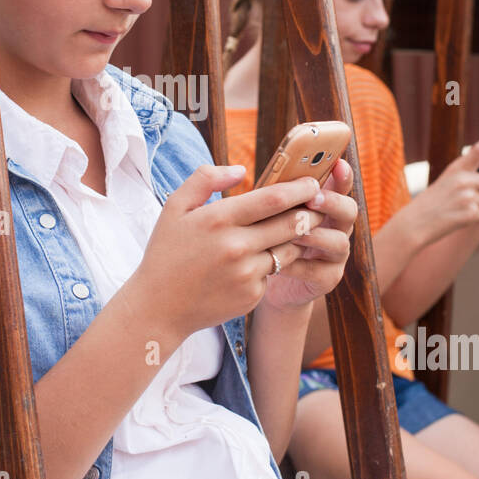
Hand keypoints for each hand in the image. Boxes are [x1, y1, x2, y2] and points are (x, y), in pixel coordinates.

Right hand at [132, 163, 337, 340]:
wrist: (159, 308)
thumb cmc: (166, 252)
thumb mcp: (175, 208)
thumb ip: (205, 179)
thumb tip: (241, 171)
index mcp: (218, 220)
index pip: (273, 199)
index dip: (299, 189)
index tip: (313, 182)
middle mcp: (236, 247)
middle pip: (291, 223)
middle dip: (311, 211)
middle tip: (319, 204)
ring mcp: (246, 274)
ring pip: (288, 249)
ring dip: (296, 238)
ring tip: (297, 228)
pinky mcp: (252, 295)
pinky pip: (273, 272)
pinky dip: (273, 263)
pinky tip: (264, 258)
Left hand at [259, 159, 356, 311]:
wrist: (267, 277)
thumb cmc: (269, 236)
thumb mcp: (273, 213)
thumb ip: (280, 197)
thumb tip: (271, 177)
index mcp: (326, 206)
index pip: (341, 186)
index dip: (343, 175)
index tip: (338, 163)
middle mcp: (337, 228)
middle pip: (349, 211)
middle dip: (332, 203)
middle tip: (313, 198)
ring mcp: (336, 255)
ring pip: (339, 242)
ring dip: (315, 235)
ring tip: (294, 233)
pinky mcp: (327, 279)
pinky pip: (317, 271)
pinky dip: (297, 265)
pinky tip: (277, 262)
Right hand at [409, 123, 478, 244]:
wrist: (416, 222)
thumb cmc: (435, 198)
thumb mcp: (449, 178)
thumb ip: (469, 170)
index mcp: (457, 168)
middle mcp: (463, 180)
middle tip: (474, 191)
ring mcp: (467, 197)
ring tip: (460, 206)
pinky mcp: (470, 214)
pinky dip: (473, 216)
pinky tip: (458, 216)